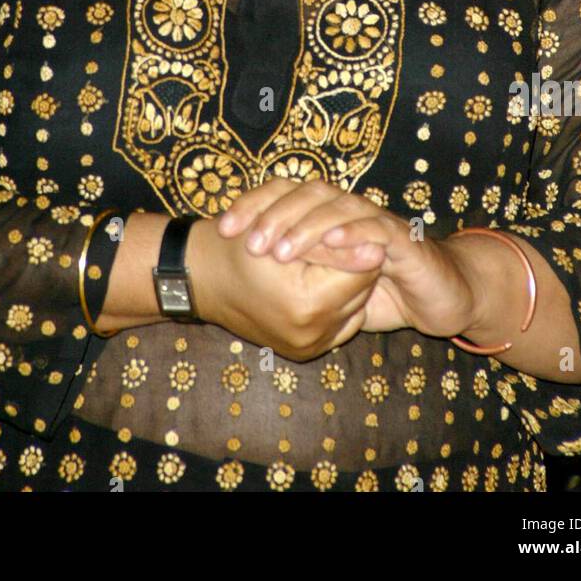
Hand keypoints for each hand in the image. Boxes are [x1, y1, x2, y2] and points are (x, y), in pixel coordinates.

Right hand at [186, 208, 382, 360]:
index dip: (358, 245)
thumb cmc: (239, 246)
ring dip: (345, 281)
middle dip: (353, 263)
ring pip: (353, 306)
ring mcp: (308, 348)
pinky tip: (316, 283)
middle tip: (336, 241)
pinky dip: (334, 301)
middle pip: (360, 290)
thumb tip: (378, 250)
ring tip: (324, 260)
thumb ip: (334, 247)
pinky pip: (339, 323)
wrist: (201, 277)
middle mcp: (311, 335)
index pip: (362, 271)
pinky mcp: (304, 353)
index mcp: (307, 304)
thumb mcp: (286, 234)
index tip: (350, 227)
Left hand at [217, 178, 476, 335]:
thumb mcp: (332, 290)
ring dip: (305, 226)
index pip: (285, 194)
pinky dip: (352, 233)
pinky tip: (330, 243)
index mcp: (329, 216)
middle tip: (247, 242)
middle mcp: (350, 210)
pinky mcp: (403, 239)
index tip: (222, 230)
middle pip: (306, 192)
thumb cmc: (387, 292)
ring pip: (336, 207)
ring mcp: (376, 220)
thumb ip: (303, 280)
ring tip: (278, 250)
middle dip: (272, 213)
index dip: (253, 206)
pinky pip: (375, 229)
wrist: (445, 295)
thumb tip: (250, 281)